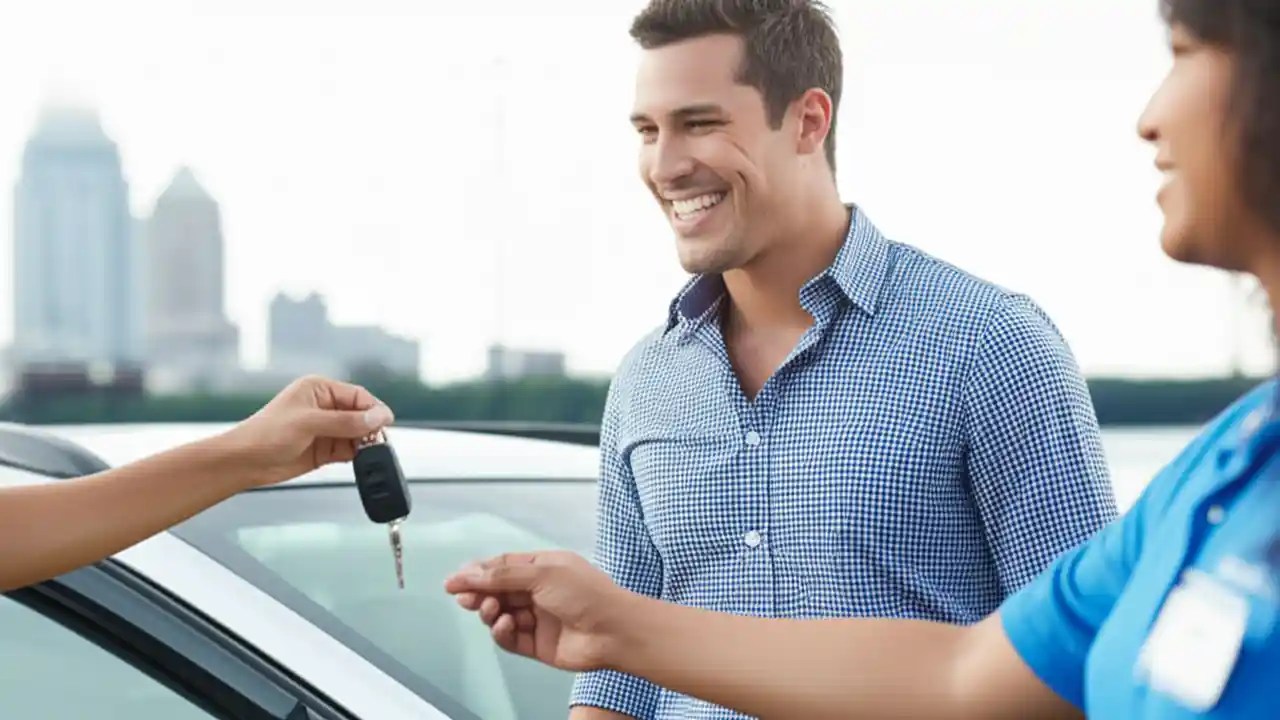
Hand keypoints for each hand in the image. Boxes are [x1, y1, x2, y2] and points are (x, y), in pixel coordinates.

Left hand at [223, 374, 393, 487]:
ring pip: (357, 434)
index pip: (357, 395)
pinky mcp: (324, 449)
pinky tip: (361, 460)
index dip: (373, 409)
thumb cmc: (265, 434)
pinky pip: (349, 450)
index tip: (386, 422)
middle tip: (380, 441)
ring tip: (371, 453)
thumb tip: (377, 417)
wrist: (244, 462)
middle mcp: (324, 407)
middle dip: (371, 427)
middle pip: (360, 414)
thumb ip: (345, 421)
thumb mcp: (309, 423)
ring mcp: (325, 429)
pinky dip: (357, 455)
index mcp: (319, 389)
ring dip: (365, 443)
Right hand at [443, 550, 635, 671]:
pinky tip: (504, 625)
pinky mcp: (538, 644)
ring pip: (501, 614)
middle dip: (479, 592)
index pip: (503, 567)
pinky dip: (502, 632)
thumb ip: (503, 576)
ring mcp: (538, 618)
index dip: (477, 572)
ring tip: (490, 610)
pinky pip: (511, 638)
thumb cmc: (585, 593)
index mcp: (543, 567)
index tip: (453, 580)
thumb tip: (469, 574)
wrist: (613, 630)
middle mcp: (539, 591)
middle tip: (462, 597)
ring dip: (490, 611)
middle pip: (498, 591)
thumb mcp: (542, 574)